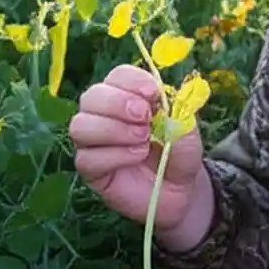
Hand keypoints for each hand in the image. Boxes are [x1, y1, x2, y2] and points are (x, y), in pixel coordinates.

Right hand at [70, 64, 210, 246]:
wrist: (179, 192)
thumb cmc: (178, 154)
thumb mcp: (187, 133)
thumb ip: (177, 116)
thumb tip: (163, 104)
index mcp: (127, 96)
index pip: (117, 76)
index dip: (132, 80)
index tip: (153, 93)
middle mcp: (103, 114)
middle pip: (92, 96)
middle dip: (118, 103)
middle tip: (145, 117)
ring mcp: (93, 142)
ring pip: (81, 125)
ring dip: (113, 129)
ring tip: (142, 139)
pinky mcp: (90, 169)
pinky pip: (87, 157)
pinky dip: (114, 155)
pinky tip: (136, 156)